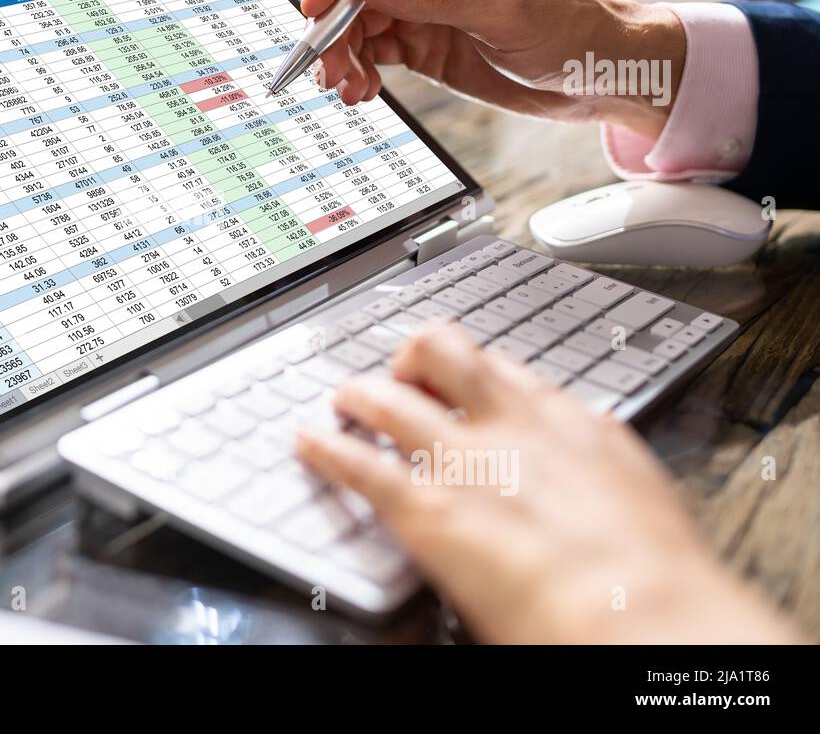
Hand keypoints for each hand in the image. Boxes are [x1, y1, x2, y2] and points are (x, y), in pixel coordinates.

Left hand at [296, 323, 797, 642]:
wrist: (639, 611)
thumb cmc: (653, 569)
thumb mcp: (635, 490)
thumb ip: (600, 461)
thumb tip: (594, 445)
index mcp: (562, 420)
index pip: (498, 367)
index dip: (466, 371)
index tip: (453, 379)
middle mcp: (506, 424)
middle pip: (439, 350)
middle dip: (410, 359)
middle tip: (398, 379)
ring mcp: (462, 460)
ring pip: (386, 395)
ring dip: (359, 395)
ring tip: (344, 401)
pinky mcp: (426, 507)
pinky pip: (357, 462)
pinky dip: (326, 449)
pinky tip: (309, 443)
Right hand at [302, 0, 685, 139]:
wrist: (598, 74)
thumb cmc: (570, 27)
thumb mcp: (504, 11)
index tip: (316, 6)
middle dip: (333, 26)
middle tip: (330, 65)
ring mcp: (421, 10)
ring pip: (355, 26)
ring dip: (342, 57)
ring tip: (348, 88)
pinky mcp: (422, 46)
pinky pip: (372, 55)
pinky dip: (358, 73)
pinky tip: (362, 91)